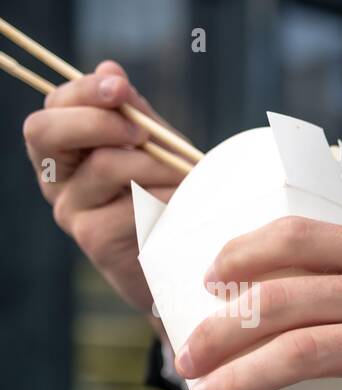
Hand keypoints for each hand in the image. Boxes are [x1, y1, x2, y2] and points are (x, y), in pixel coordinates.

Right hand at [22, 61, 185, 338]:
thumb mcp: (154, 147)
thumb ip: (134, 112)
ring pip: (102, 165)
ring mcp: (71, 212)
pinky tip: (180, 205)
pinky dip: (164, 196)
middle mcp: (57, 180)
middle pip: (45, 131)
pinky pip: (128, 202)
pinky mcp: (94, 239)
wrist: (186, 261)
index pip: (52, 108)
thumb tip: (109, 67)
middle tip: (142, 131)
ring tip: (183, 176)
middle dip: (98, 119)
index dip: (81, 91)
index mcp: (65, 151)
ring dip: (153, 162)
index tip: (119, 86)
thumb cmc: (169, 197)